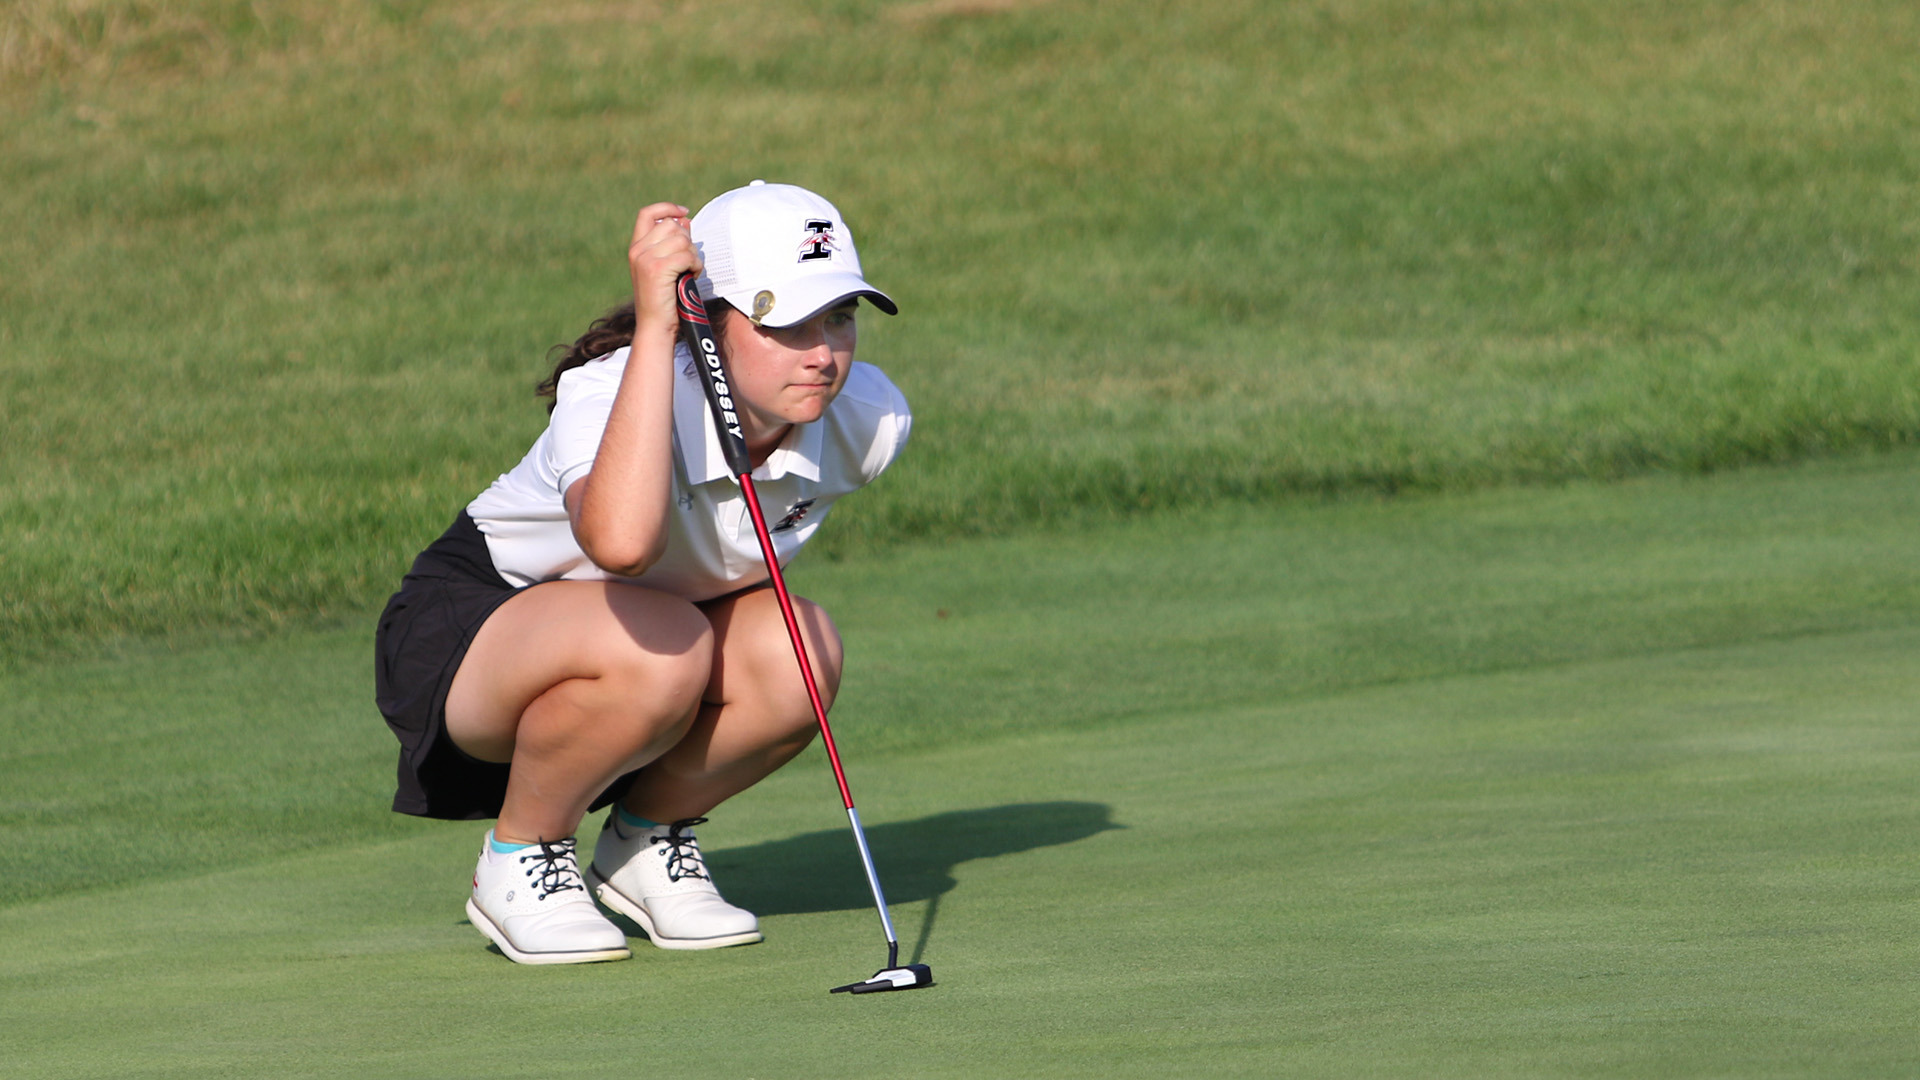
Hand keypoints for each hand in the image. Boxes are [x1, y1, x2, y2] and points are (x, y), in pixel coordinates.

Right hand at [628, 202, 699, 341]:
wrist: (655, 326)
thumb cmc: (664, 300)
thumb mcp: (664, 267)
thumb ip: (672, 243)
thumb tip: (684, 219)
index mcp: (636, 248)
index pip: (647, 213)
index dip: (667, 207)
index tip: (684, 212)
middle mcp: (638, 250)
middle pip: (672, 225)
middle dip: (688, 241)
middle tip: (688, 262)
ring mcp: (645, 259)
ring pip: (682, 240)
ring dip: (693, 255)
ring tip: (689, 272)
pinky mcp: (657, 269)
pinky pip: (686, 255)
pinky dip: (696, 266)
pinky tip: (691, 276)